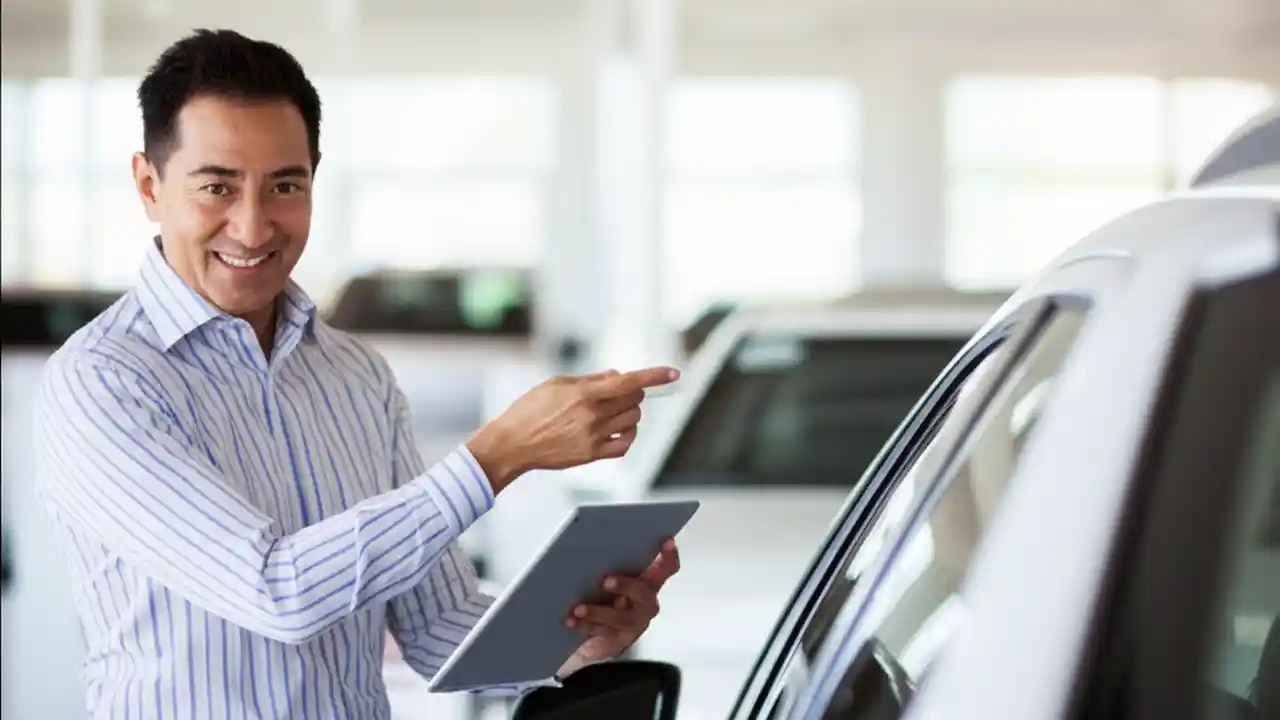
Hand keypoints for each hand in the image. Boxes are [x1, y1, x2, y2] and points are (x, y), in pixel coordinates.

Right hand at [467, 367, 678, 493]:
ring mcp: (593, 437)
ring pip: (633, 421)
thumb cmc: (530, 410)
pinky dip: (628, 435)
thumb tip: (618, 376)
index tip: (673, 373)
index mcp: (583, 394)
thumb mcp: (556, 383)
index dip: (654, 376)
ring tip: (613, 410)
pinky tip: (618, 430)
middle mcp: (592, 416)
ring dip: (630, 412)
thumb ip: (591, 379)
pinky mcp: (591, 455)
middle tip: (619, 392)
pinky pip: (624, 445)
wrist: (512, 443)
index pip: (628, 382)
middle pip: (634, 400)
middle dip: (633, 392)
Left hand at [560, 538, 681, 671]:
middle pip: (645, 593)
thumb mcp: (605, 578)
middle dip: (626, 585)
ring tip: (579, 609)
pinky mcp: (618, 641)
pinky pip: (605, 633)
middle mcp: (645, 603)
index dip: (669, 556)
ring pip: (622, 618)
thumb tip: (586, 544)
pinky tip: (572, 621)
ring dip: (599, 612)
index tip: (666, 541)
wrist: (586, 639)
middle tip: (605, 580)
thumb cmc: (598, 599)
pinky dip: (586, 626)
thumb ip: (606, 564)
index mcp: (646, 582)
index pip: (666, 568)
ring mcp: (634, 624)